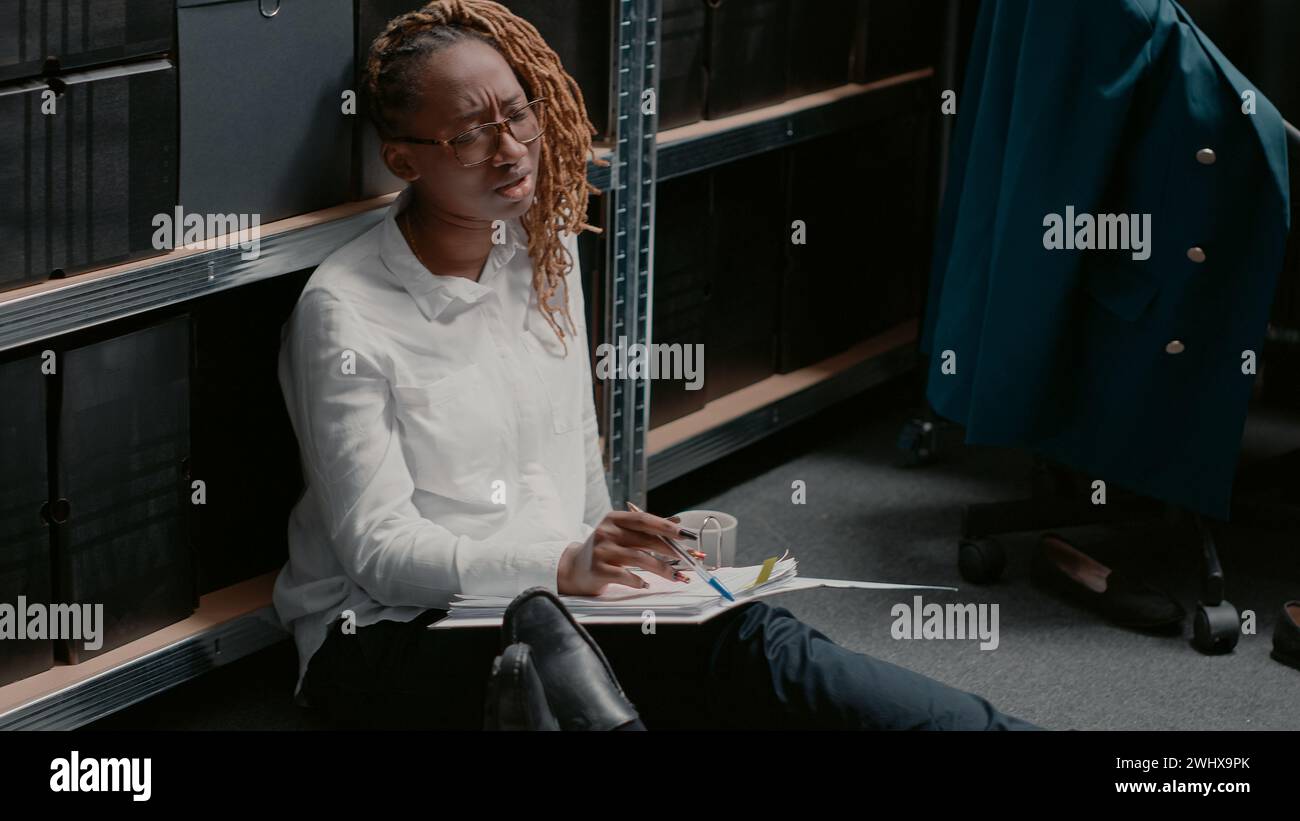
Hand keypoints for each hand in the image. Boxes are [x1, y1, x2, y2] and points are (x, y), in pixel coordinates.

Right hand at [557, 511, 691, 595]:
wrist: (575, 569)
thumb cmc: (604, 549)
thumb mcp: (621, 533)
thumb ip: (647, 528)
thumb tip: (676, 520)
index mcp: (614, 519)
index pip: (643, 519)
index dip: (666, 526)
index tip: (686, 534)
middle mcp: (606, 532)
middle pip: (645, 539)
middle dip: (670, 550)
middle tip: (688, 559)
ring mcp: (601, 550)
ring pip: (639, 558)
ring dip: (661, 569)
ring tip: (675, 576)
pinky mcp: (597, 570)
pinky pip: (624, 576)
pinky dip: (638, 581)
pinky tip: (646, 584)